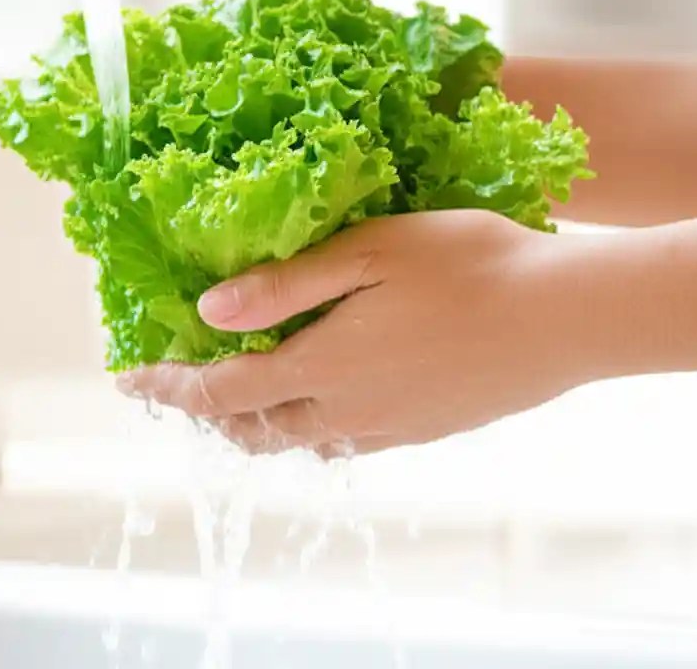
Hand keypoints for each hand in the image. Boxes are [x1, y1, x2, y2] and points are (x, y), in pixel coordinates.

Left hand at [117, 209, 584, 455]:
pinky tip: (321, 407)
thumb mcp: (369, 252)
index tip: (128, 381)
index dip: (167, 387)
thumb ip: (285, 285)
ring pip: (298, 441)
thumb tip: (208, 310)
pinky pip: (346, 443)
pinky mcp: (424, 432)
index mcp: (321, 367)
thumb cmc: (471, 266)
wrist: (568, 320)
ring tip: (240, 399)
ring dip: (256, 425)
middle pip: (252, 428)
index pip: (219, 391)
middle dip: (206, 412)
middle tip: (179, 387)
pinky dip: (310, 430)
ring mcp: (387, 429)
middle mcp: (346, 411)